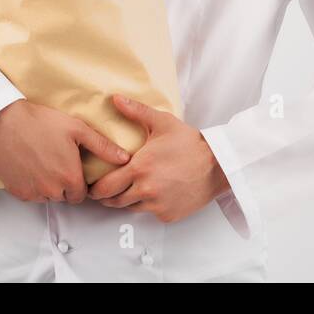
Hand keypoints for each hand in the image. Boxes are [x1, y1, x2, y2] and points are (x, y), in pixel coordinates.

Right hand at [0, 100, 130, 203]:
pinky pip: (30, 194)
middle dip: (64, 184)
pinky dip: (31, 185)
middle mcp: (51, 190)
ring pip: (46, 197)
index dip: (79, 182)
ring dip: (48, 186)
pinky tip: (30, 165)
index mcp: (69, 177)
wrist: (5, 122)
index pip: (81, 195)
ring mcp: (32, 192)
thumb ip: (103, 146)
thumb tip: (125, 158)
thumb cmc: (42, 123)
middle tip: (58, 161)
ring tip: (44, 161)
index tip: (73, 168)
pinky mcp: (16, 191)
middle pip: (64, 197)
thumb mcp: (77, 129)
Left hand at [88, 94, 229, 222]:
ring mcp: (157, 205)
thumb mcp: (163, 123)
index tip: (94, 184)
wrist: (219, 164)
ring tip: (131, 188)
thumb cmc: (191, 144)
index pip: (105, 187)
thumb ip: (136, 111)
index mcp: (139, 168)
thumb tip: (115, 99)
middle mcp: (146, 190)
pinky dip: (150, 205)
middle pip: (114, 201)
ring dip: (128, 200)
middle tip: (107, 188)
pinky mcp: (168, 215)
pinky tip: (156, 192)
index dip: (96, 188)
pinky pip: (151, 213)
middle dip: (107, 196)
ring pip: (131, 208)